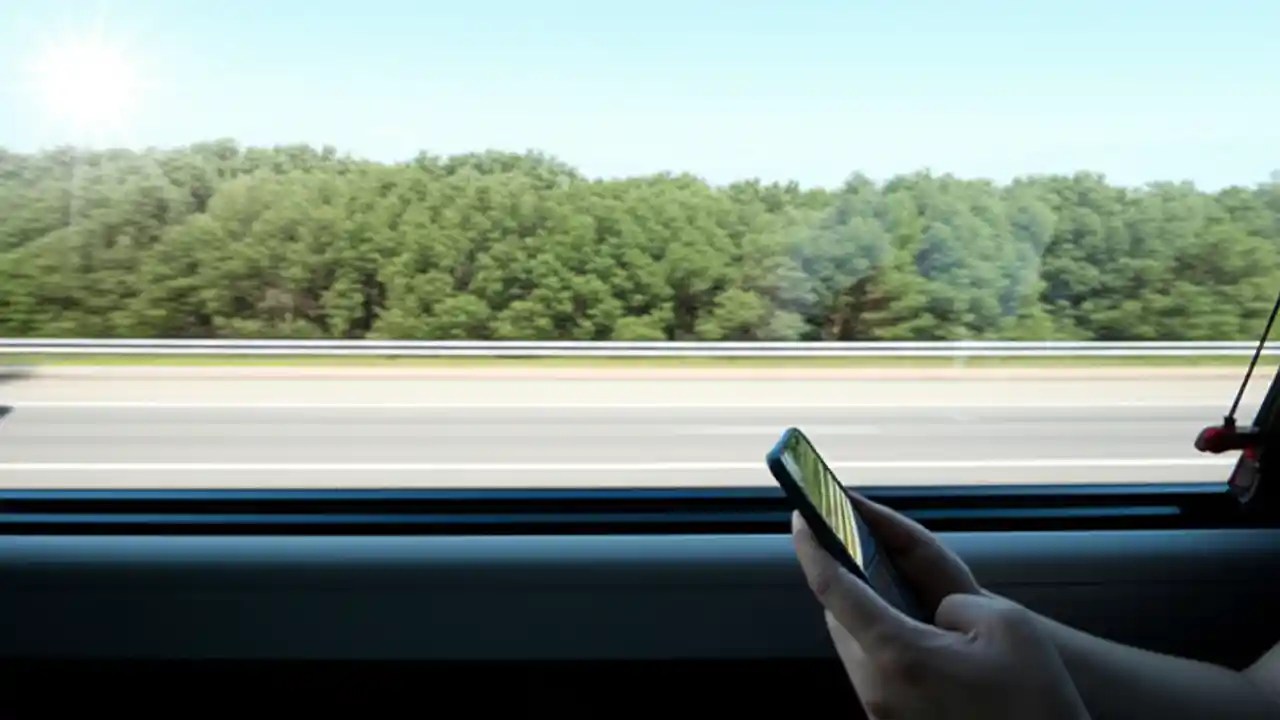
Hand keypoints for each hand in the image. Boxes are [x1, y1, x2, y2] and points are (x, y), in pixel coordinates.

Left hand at [793, 512, 1088, 719]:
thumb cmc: (1036, 701)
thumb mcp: (1005, 624)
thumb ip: (951, 600)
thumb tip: (930, 612)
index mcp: (898, 655)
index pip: (834, 590)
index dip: (812, 549)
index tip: (800, 520)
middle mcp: (878, 689)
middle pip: (839, 624)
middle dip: (844, 586)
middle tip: (856, 553)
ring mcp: (883, 716)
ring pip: (856, 653)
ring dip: (866, 622)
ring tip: (891, 594)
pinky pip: (876, 679)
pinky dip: (885, 651)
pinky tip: (916, 639)